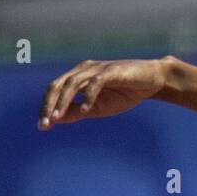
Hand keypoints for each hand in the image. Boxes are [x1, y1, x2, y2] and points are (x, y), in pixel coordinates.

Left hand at [38, 57, 171, 129]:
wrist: (154, 81)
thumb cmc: (126, 93)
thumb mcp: (98, 108)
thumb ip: (77, 112)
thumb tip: (55, 120)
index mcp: (78, 77)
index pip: (54, 90)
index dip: (46, 107)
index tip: (42, 126)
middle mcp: (84, 69)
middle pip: (58, 85)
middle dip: (49, 105)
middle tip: (45, 124)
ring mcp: (98, 68)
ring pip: (72, 83)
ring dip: (63, 101)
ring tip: (57, 118)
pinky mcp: (113, 70)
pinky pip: (96, 83)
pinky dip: (88, 96)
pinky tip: (85, 110)